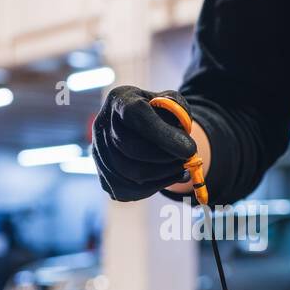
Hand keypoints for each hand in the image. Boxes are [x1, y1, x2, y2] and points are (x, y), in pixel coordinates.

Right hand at [91, 86, 197, 201]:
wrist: (142, 129)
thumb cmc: (160, 113)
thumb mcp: (173, 102)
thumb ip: (180, 112)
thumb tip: (182, 141)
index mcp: (120, 99)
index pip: (135, 115)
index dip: (163, 134)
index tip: (190, 149)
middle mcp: (102, 125)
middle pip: (132, 148)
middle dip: (167, 158)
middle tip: (189, 158)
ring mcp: (99, 153)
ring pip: (133, 173)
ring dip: (165, 174)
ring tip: (182, 166)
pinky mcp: (105, 178)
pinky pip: (132, 190)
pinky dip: (158, 186)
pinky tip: (172, 176)